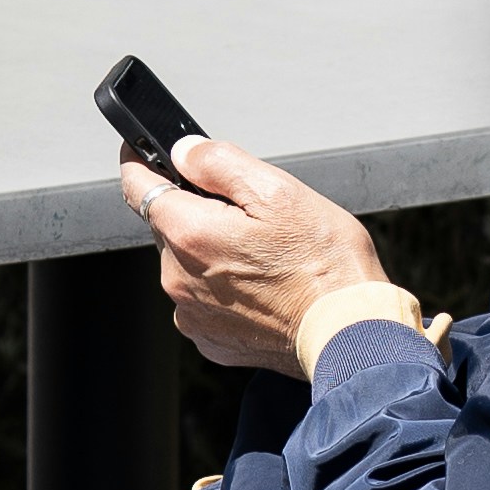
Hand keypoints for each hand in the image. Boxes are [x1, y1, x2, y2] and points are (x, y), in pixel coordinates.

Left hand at [119, 135, 411, 375]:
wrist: (351, 332)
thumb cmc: (325, 264)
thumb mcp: (279, 190)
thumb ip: (219, 163)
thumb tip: (183, 152)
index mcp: (190, 233)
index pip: (137, 186)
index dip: (138, 161)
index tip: (140, 150)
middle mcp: (178, 277)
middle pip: (169, 226)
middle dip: (197, 212)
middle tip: (250, 216)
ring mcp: (192, 313)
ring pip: (186, 264)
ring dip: (210, 252)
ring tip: (265, 257)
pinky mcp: (210, 339)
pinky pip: (203, 300)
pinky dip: (223, 289)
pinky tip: (262, 287)